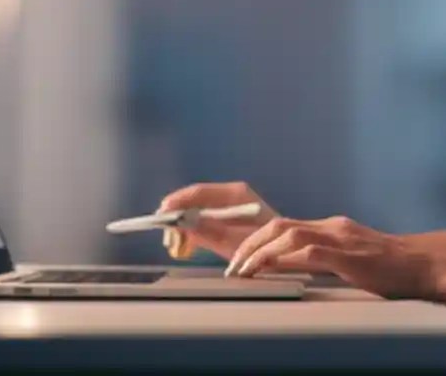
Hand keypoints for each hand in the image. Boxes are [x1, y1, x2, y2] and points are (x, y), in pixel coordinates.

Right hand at [156, 181, 279, 260]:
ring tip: (173, 244)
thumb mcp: (234, 242)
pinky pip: (202, 218)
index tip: (160, 216)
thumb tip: (181, 222)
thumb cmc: (264, 247)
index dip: (176, 203)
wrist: (285, 252)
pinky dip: (191, 229)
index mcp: (235, 194)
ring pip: (195, 209)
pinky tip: (184, 244)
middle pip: (194, 199)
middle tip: (165, 235)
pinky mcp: (226, 216)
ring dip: (181, 225)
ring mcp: (228, 204)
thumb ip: (207, 231)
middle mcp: (230, 194)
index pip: (197, 192)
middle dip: (176, 216)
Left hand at [227, 215, 445, 300]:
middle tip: (231, 267)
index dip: (255, 239)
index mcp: (332, 227)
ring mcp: (341, 238)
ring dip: (259, 251)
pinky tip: (268, 271)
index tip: (237, 259)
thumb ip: (321, 260)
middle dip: (248, 243)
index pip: (283, 225)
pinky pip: (309, 251)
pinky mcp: (349, 256)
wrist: (424, 269)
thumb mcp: (349, 261)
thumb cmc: (388, 271)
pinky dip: (282, 258)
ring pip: (288, 233)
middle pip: (278, 224)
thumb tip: (286, 269)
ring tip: (242, 270)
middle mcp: (333, 226)